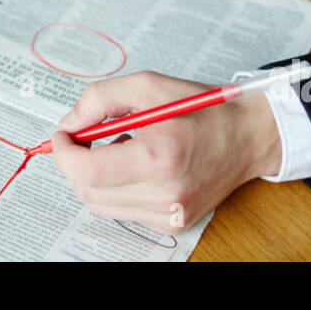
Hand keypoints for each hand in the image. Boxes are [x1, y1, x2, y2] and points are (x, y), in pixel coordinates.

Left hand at [50, 71, 281, 228]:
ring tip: (121, 148)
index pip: (87, 171)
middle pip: (89, 191)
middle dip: (74, 163)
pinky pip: (123, 211)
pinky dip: (117, 188)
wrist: (247, 137)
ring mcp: (170, 214)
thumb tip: (70, 123)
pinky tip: (137, 165)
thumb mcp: (149, 85)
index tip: (62, 135)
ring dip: (96, 175)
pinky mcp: (173, 223)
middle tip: (83, 137)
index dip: (64, 153)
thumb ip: (101, 99)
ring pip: (102, 204)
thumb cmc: (203, 109)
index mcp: (160, 158)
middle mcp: (166, 194)